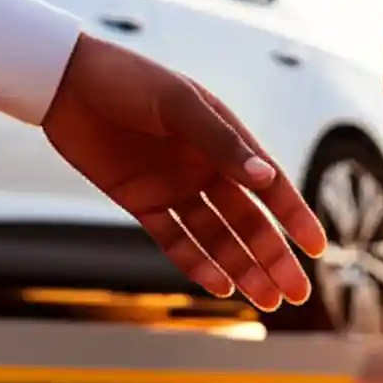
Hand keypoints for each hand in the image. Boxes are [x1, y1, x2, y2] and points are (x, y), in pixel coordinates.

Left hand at [43, 34, 326, 310]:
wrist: (64, 81)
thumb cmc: (127, 80)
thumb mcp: (179, 104)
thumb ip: (222, 143)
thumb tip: (267, 179)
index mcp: (224, 138)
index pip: (270, 184)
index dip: (295, 217)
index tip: (318, 248)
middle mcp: (205, 166)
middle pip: (248, 221)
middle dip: (273, 258)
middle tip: (296, 294)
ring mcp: (174, 186)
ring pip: (216, 237)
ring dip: (242, 268)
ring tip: (265, 302)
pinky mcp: (141, 201)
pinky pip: (174, 240)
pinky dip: (197, 263)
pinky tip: (220, 285)